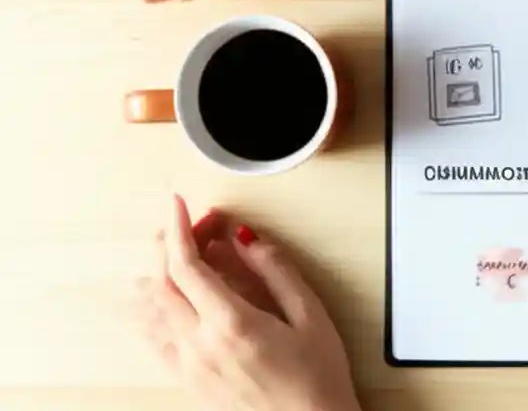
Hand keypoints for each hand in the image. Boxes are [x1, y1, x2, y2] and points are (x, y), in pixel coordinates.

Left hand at [134, 196, 360, 410]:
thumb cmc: (318, 376)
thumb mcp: (310, 315)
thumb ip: (275, 271)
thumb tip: (244, 239)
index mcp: (231, 324)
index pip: (185, 265)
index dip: (178, 228)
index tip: (180, 203)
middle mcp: (200, 345)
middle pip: (162, 281)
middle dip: (172, 243)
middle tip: (195, 224)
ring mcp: (189, 366)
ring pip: (152, 309)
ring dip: (160, 273)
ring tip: (182, 253)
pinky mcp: (188, 381)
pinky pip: (155, 338)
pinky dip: (153, 308)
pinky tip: (161, 296)